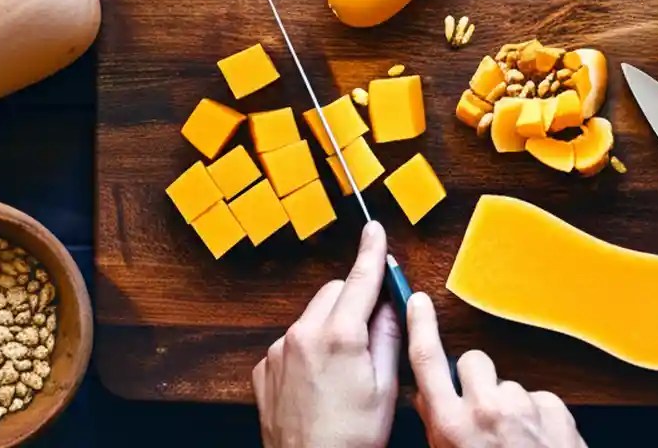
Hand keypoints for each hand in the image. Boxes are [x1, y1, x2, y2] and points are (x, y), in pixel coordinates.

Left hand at [253, 221, 400, 447]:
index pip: (360, 280)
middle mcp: (303, 335)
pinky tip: (320, 383)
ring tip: (344, 370)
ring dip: (330, 326)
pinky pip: (292, 342)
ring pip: (312, 317)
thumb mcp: (386, 388)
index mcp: (340, 336)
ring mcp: (278, 351)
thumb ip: (389, 337)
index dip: (372, 252)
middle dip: (354, 301)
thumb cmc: (351, 439)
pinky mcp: (264, 368)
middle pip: (334, 293)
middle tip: (373, 332)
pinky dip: (308, 350)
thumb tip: (394, 303)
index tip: (375, 230)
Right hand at [407, 293, 585, 447]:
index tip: (416, 301)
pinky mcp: (557, 411)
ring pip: (509, 384)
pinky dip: (538, 416)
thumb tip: (429, 399)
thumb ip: (437, 427)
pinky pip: (540, 398)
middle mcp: (486, 410)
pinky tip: (537, 443)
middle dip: (476, 379)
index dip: (419, 325)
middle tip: (480, 410)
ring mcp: (525, 409)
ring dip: (510, 404)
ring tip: (514, 440)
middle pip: (473, 362)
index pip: (427, 360)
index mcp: (452, 426)